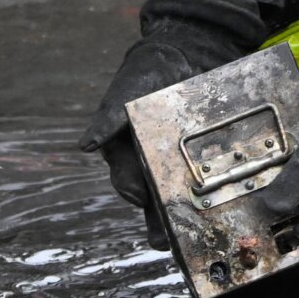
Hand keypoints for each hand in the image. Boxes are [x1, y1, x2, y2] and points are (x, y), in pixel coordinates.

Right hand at [80, 39, 194, 249]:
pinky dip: (202, 197)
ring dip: (176, 220)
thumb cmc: (143, 75)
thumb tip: (84, 146)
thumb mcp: (125, 92)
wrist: (180, 57)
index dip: (131, 190)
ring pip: (170, 198)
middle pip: (148, 197)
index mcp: (122, 151)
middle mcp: (143, 163)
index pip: (124, 178)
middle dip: (155, 220)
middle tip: (164, 240)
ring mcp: (168, 164)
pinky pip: (194, 182)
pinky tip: (214, 211)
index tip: (141, 196)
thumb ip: (108, 119)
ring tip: (185, 240)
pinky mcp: (192, 161)